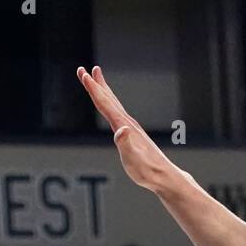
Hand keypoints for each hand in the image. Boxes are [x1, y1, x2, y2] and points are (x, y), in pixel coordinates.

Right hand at [77, 66, 182, 193]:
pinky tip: (109, 104)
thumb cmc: (147, 171)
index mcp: (124, 126)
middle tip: (82, 69)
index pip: (105, 104)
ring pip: (113, 103)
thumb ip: (126, 144)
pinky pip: (117, 112)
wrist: (163, 176)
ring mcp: (130, 126)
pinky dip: (110, 103)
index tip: (84, 74)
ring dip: (103, 90)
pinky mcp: (132, 133)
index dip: (93, 89)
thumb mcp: (133, 160)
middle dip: (95, 84)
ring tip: (96, 77)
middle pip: (108, 99)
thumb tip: (122, 129)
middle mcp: (127, 122)